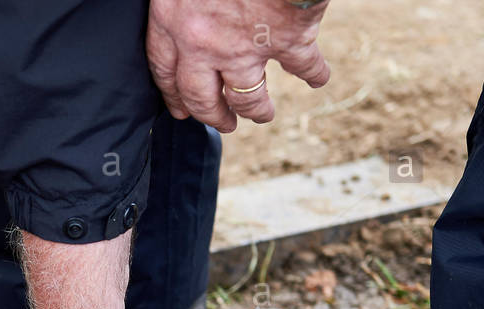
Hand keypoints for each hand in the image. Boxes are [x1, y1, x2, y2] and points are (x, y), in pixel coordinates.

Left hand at [147, 0, 330, 132]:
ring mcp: (246, 47)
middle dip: (212, 115)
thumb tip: (188, 7)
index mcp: (172, 22)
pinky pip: (303, 65)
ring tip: (263, 115)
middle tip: (223, 123)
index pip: (165, 71)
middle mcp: (204, 45)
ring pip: (248, 97)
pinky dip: (314, 73)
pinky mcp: (287, 40)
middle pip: (201, 96)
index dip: (173, 94)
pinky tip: (318, 79)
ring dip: (257, 110)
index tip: (181, 110)